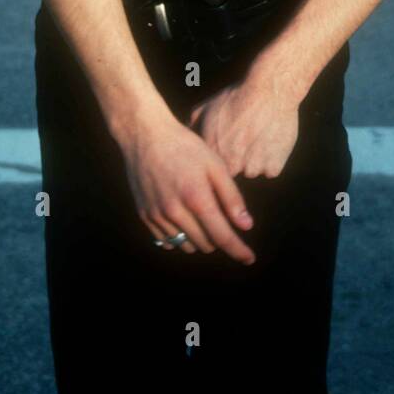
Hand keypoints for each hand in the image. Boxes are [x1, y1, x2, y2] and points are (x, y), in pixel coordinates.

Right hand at [119, 111, 256, 263]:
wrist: (145, 135)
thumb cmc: (185, 146)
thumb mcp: (214, 165)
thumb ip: (231, 197)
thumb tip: (246, 225)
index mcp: (197, 198)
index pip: (222, 237)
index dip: (238, 250)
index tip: (249, 258)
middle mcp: (175, 212)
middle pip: (205, 244)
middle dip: (218, 239)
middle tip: (222, 221)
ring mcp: (157, 215)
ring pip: (185, 245)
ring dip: (198, 239)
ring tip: (201, 218)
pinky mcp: (144, 215)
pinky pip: (166, 240)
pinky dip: (179, 236)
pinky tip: (183, 220)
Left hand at [187, 63, 299, 178]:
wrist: (269, 89)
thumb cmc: (238, 96)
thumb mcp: (208, 106)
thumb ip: (194, 124)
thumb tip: (186, 132)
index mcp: (212, 152)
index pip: (213, 166)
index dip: (222, 152)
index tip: (230, 139)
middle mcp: (231, 163)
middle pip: (234, 170)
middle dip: (238, 158)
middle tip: (246, 137)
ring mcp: (252, 167)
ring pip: (253, 170)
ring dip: (256, 160)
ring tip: (260, 135)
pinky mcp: (272, 167)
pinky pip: (271, 170)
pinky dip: (273, 159)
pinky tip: (272, 139)